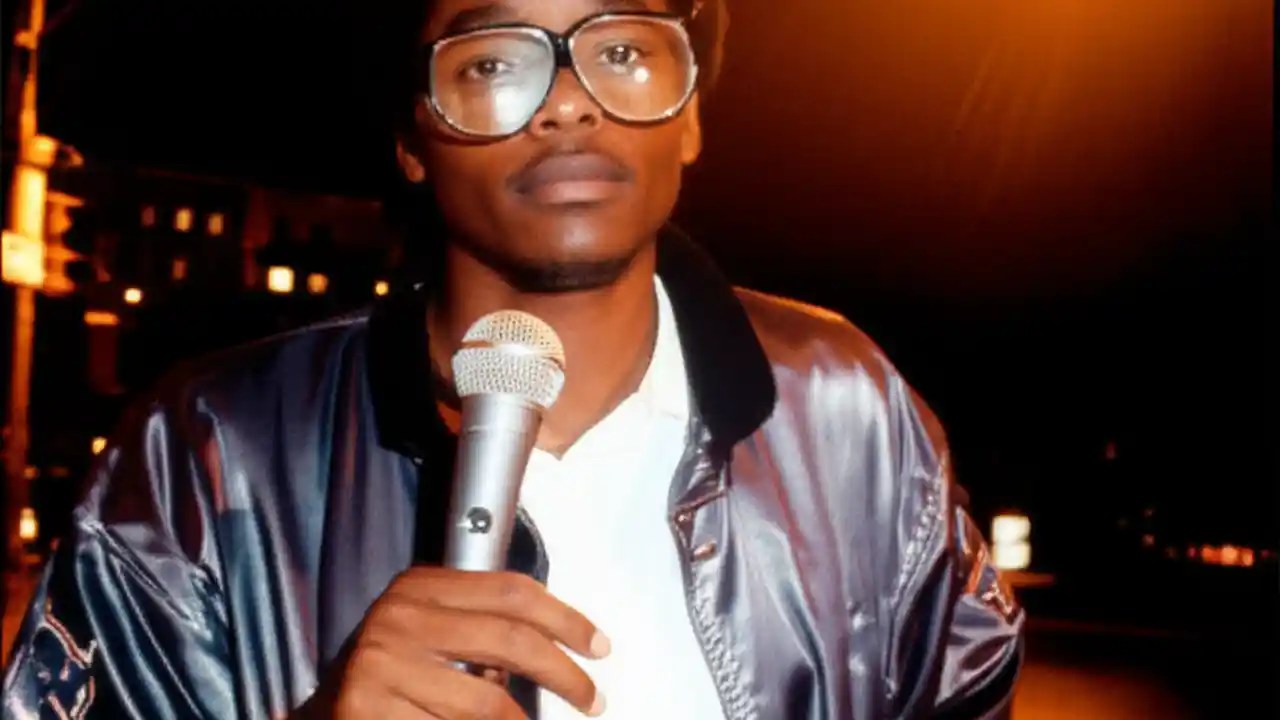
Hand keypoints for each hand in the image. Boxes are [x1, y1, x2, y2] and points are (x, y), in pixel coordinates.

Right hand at [328, 567, 609, 718]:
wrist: (322, 716)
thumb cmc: (392, 676)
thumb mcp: (431, 632)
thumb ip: (482, 626)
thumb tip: (561, 647)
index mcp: (419, 588)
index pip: (511, 591)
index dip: (566, 618)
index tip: (598, 646)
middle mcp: (398, 618)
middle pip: (510, 640)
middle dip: (564, 675)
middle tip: (592, 699)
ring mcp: (380, 666)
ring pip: (487, 701)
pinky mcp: (368, 712)